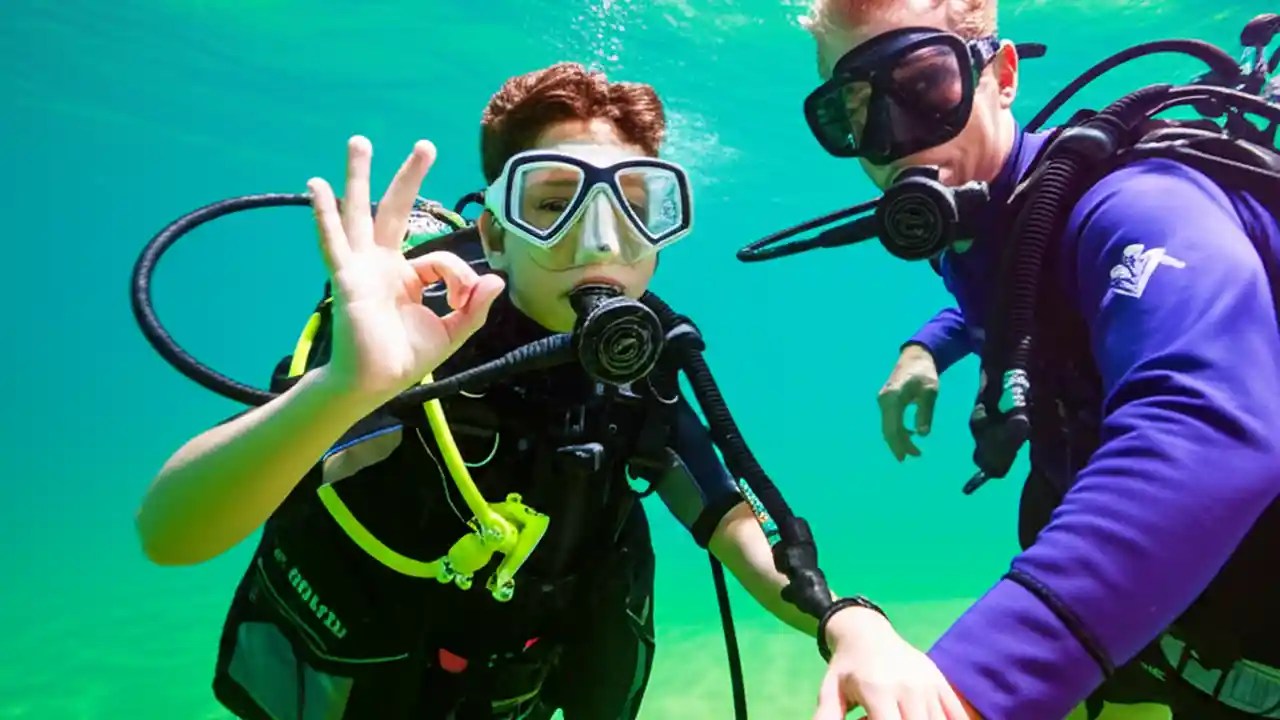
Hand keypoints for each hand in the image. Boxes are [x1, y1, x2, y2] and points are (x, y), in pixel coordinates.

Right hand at [307, 136, 504, 403]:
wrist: (373, 383)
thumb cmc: (404, 358)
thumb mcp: (450, 332)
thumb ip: (474, 308)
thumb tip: (497, 280)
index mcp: (407, 276)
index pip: (440, 259)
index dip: (459, 278)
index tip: (464, 300)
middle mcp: (382, 264)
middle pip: (397, 210)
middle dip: (409, 176)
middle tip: (426, 145)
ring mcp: (361, 267)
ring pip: (361, 213)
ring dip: (359, 178)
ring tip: (359, 143)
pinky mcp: (346, 277)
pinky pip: (334, 241)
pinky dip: (324, 215)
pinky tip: (318, 187)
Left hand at [812, 607, 971, 719]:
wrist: (865, 632)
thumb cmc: (846, 667)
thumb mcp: (830, 690)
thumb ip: (828, 716)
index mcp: (879, 690)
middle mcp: (908, 687)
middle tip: (881, 718)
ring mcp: (929, 684)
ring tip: (899, 715)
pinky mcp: (943, 682)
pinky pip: (958, 715)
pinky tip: (928, 718)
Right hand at [877, 344, 938, 460]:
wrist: (915, 356)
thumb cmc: (924, 373)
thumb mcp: (930, 392)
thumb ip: (925, 412)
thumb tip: (922, 435)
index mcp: (892, 398)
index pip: (892, 427)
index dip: (898, 444)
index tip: (906, 457)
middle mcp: (884, 401)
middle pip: (888, 430)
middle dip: (899, 445)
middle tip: (915, 456)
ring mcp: (883, 401)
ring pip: (888, 426)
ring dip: (900, 439)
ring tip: (915, 450)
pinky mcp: (887, 401)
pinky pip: (890, 420)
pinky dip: (899, 430)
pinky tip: (911, 434)